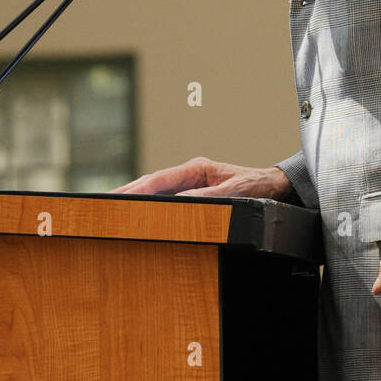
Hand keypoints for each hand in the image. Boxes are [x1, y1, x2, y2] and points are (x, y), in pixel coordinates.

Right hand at [111, 157, 295, 200]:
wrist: (276, 187)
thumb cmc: (258, 188)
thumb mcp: (234, 193)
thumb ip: (209, 198)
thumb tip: (181, 202)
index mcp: (198, 168)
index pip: (160, 179)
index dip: (138, 189)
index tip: (119, 198)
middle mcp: (191, 173)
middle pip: (153, 182)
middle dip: (129, 192)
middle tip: (104, 203)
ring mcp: (192, 181)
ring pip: (158, 189)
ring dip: (137, 197)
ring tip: (115, 208)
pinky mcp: (195, 191)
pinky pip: (167, 197)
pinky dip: (151, 203)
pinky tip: (140, 212)